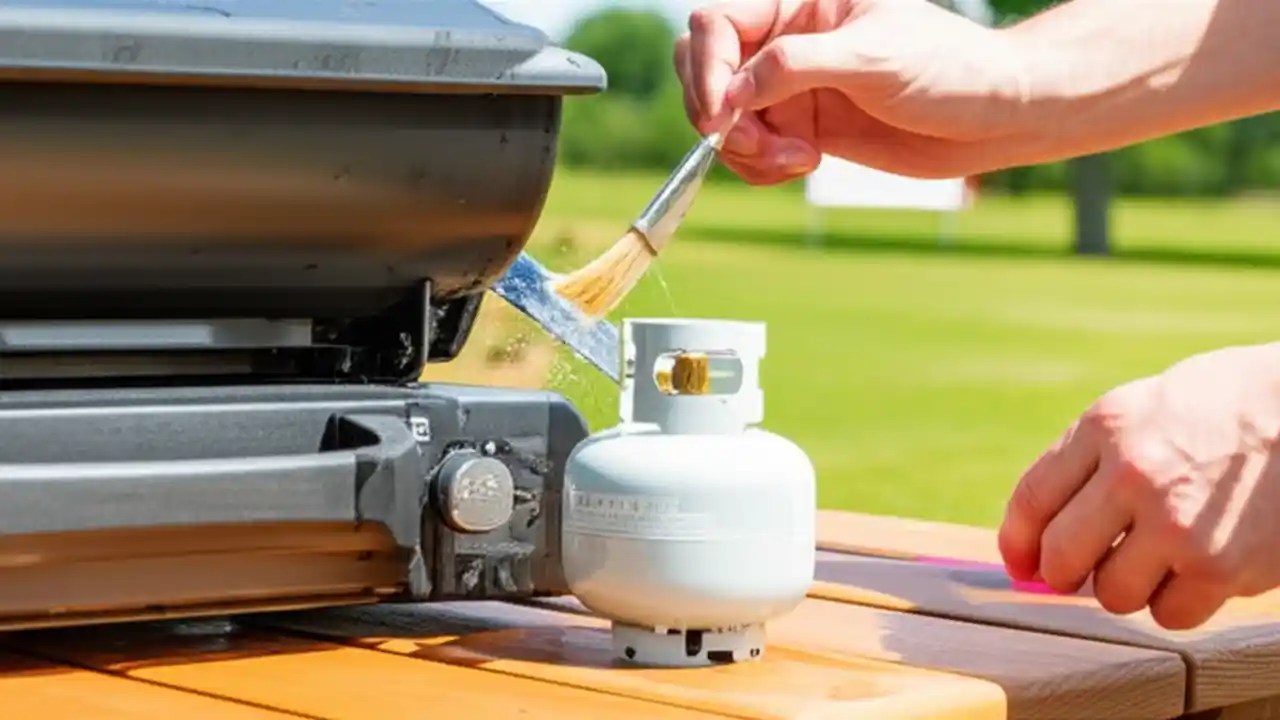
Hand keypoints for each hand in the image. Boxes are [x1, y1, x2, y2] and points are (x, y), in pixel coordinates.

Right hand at [674, 0, 1033, 182]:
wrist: (989, 119)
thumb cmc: (947, 70)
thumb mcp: (872, 58)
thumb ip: (796, 66)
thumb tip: (733, 92)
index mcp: (800, 0)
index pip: (719, 24)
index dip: (708, 69)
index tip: (721, 117)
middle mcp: (787, 38)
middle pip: (707, 67)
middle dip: (716, 111)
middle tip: (752, 144)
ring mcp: (790, 84)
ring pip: (724, 115)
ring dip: (743, 147)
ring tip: (795, 161)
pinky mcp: (799, 125)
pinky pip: (749, 148)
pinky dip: (759, 166)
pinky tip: (803, 165)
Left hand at [998, 343, 1279, 629]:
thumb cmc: (1225, 409)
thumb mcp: (1144, 407)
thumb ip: (1090, 460)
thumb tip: (1039, 532)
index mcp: (1106, 426)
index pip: (1033, 498)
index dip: (1018, 542)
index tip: (1021, 564)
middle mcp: (1133, 473)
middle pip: (1061, 556)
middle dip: (1064, 574)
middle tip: (1083, 572)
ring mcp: (1176, 524)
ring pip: (1112, 594)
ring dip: (1129, 586)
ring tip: (1160, 557)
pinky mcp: (1220, 567)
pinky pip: (1168, 615)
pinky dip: (1179, 603)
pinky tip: (1199, 569)